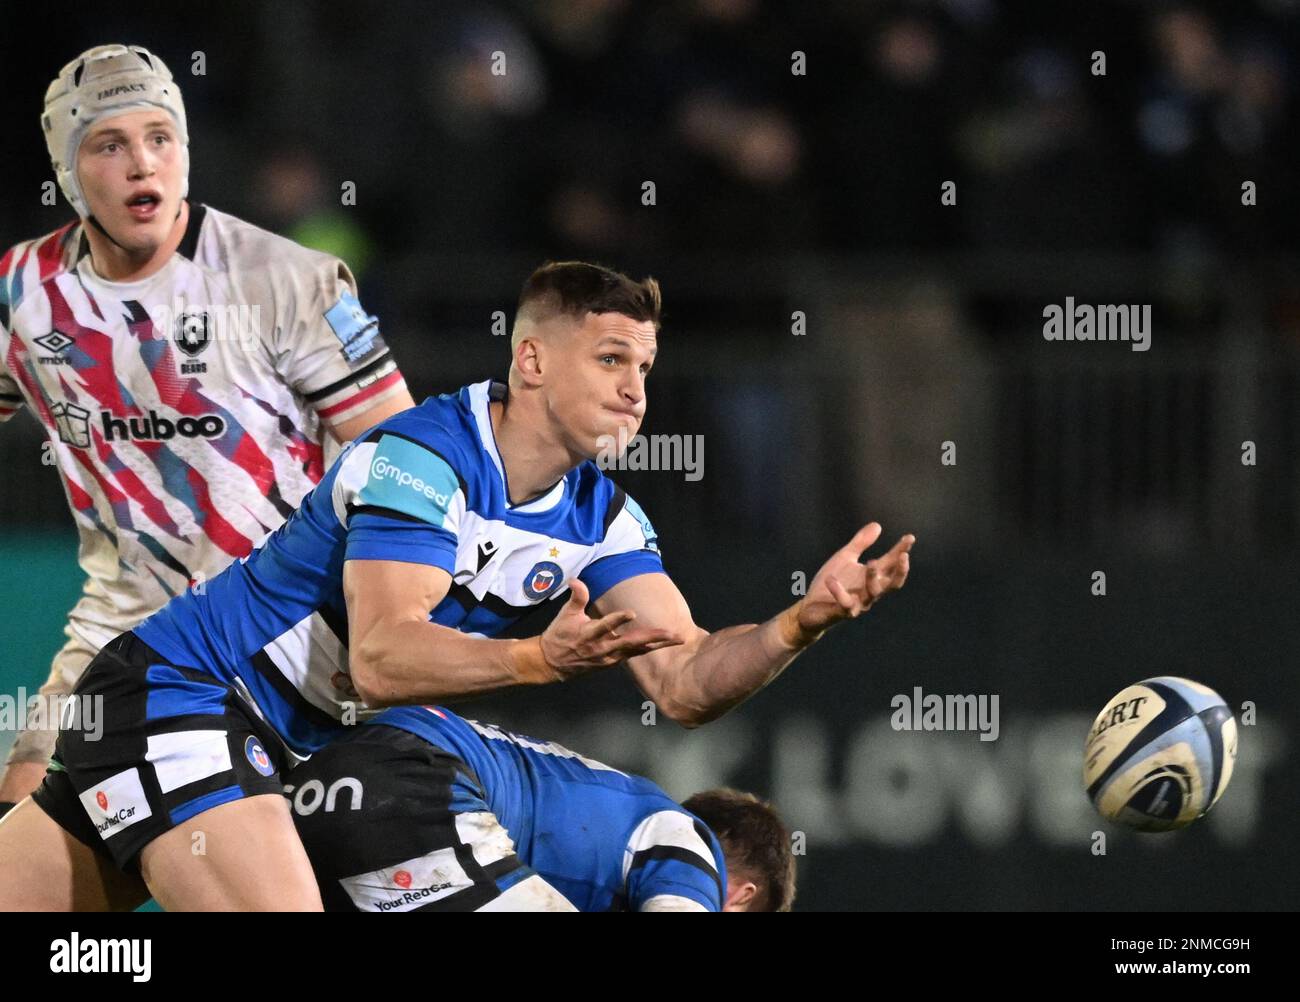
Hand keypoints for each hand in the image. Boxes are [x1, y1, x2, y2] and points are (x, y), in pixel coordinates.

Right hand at [539, 578, 684, 677]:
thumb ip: (576, 597)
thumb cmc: (560, 635)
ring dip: (657, 645)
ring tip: (677, 639)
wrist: (552, 663)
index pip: (604, 625)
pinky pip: (634, 655)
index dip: (617, 619)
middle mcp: (602, 648)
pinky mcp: (612, 662)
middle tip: (672, 633)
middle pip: (630, 642)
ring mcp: (609, 657)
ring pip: (637, 651)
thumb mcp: (565, 614)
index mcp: (589, 634)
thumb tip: (576, 580)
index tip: (631, 613)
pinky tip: (664, 645)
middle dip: (652, 637)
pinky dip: (649, 650)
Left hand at [793, 523, 913, 639]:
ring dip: (873, 578)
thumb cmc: (832, 582)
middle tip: (904, 556)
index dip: (901, 551)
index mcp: (872, 577)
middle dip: (900, 571)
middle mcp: (870, 591)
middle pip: (892, 584)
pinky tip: (831, 579)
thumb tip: (877, 525)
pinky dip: (839, 591)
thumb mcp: (845, 557)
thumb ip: (861, 543)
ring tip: (871, 562)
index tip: (910, 538)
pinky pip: (845, 603)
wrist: (810, 607)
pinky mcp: (842, 612)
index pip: (891, 564)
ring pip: (873, 593)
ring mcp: (858, 603)